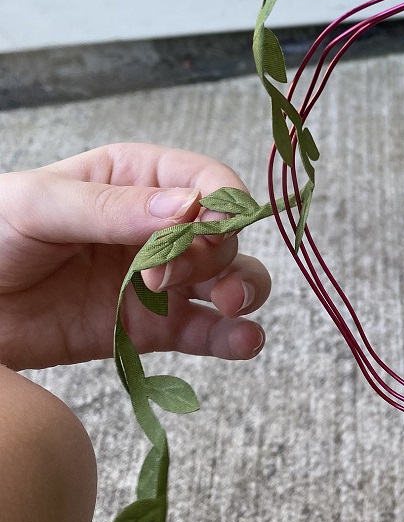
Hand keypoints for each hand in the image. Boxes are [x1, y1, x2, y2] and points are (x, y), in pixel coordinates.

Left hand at [0, 143, 271, 370]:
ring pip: (230, 279)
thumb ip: (112, 207)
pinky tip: (244, 343)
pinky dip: (232, 338)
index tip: (197, 232)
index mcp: (137, 178)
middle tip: (163, 279)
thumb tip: (190, 205)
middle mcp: (158, 227)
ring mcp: (159, 280)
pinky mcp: (150, 329)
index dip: (219, 207)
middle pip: (223, 235)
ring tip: (228, 306)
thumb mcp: (40, 206)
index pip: (208, 182)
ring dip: (242, 290)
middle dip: (212, 256)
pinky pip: (204, 333)